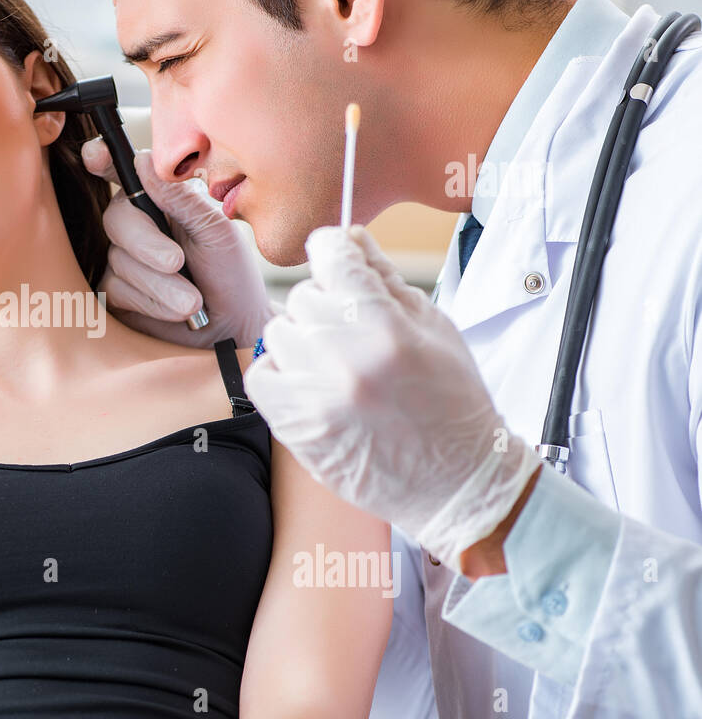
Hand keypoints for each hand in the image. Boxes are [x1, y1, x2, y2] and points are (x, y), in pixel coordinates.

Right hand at [81, 137, 271, 348]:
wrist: (233, 328)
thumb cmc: (230, 275)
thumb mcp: (215, 231)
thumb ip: (181, 199)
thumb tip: (142, 161)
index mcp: (161, 200)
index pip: (124, 172)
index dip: (104, 160)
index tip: (97, 156)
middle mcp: (136, 225)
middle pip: (117, 219)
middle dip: (147, 244)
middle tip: (177, 263)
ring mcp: (122, 259)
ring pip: (120, 260)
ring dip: (160, 284)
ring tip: (193, 301)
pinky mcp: (117, 293)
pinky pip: (117, 290)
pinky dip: (151, 302)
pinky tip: (177, 311)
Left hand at [241, 224, 541, 574]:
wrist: (458, 482)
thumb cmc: (452, 403)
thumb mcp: (434, 327)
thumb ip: (384, 278)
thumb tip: (348, 236)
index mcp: (385, 325)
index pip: (331, 254)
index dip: (333, 251)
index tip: (336, 261)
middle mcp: (344, 355)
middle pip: (304, 296)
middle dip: (327, 307)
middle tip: (354, 335)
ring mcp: (315, 392)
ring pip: (279, 332)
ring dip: (303, 342)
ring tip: (338, 365)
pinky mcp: (294, 425)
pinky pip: (261, 374)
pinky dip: (280, 373)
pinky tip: (311, 384)